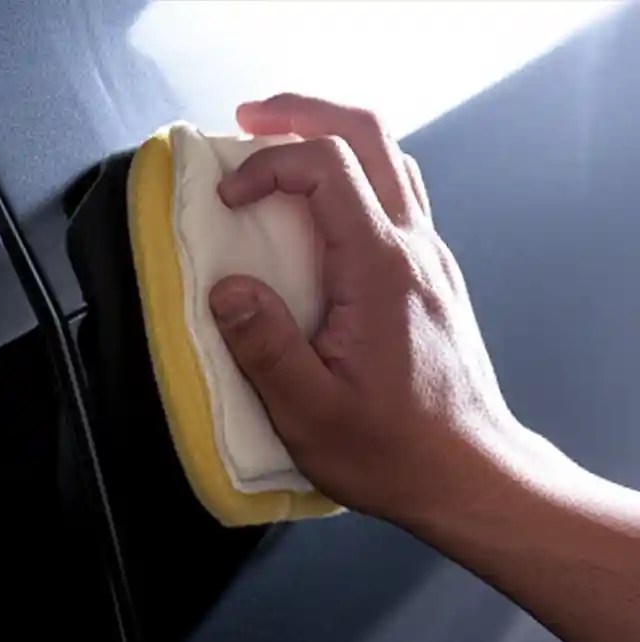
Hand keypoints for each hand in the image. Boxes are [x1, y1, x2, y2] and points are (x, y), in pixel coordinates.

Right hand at [208, 93, 517, 521]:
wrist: (468, 475)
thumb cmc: (394, 451)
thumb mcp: (309, 413)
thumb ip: (263, 346)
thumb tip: (226, 289)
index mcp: (379, 270)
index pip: (328, 167)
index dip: (267, 164)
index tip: (228, 201)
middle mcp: (412, 249)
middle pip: (369, 135)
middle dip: (302, 113)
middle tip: (248, 119)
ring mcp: (426, 259)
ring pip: (389, 159)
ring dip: (330, 137)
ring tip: (277, 146)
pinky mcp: (426, 277)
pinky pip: (393, 196)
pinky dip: (349, 176)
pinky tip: (316, 209)